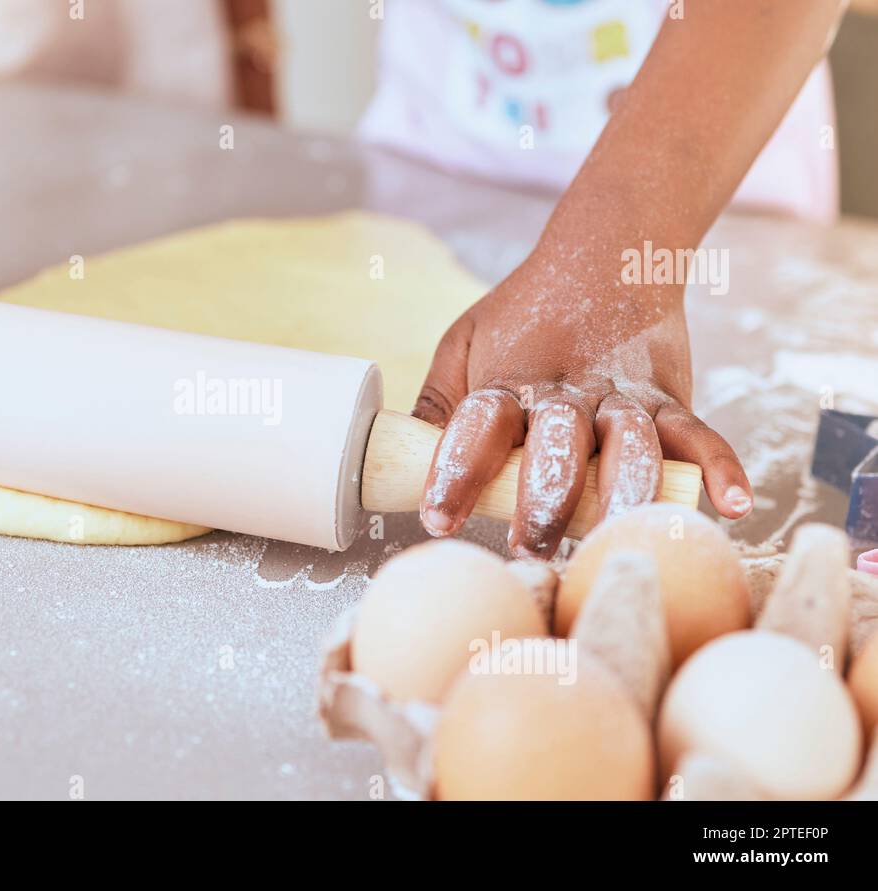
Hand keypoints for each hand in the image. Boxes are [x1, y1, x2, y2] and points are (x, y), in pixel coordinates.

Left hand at [414, 248, 752, 558]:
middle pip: (557, 444)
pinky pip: (698, 433)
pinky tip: (728, 505)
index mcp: (509, 381)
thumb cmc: (525, 312)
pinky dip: (718, 466)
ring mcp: (624, 395)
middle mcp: (567, 390)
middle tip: (530, 543)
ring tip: (612, 538)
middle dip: (544, 497)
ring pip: (628, 446)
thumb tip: (399, 453)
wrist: (607, 253)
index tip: (436, 515)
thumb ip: (439, 400)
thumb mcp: (465, 342)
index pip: (478, 428)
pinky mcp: (671, 398)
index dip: (456, 471)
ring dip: (620, 494)